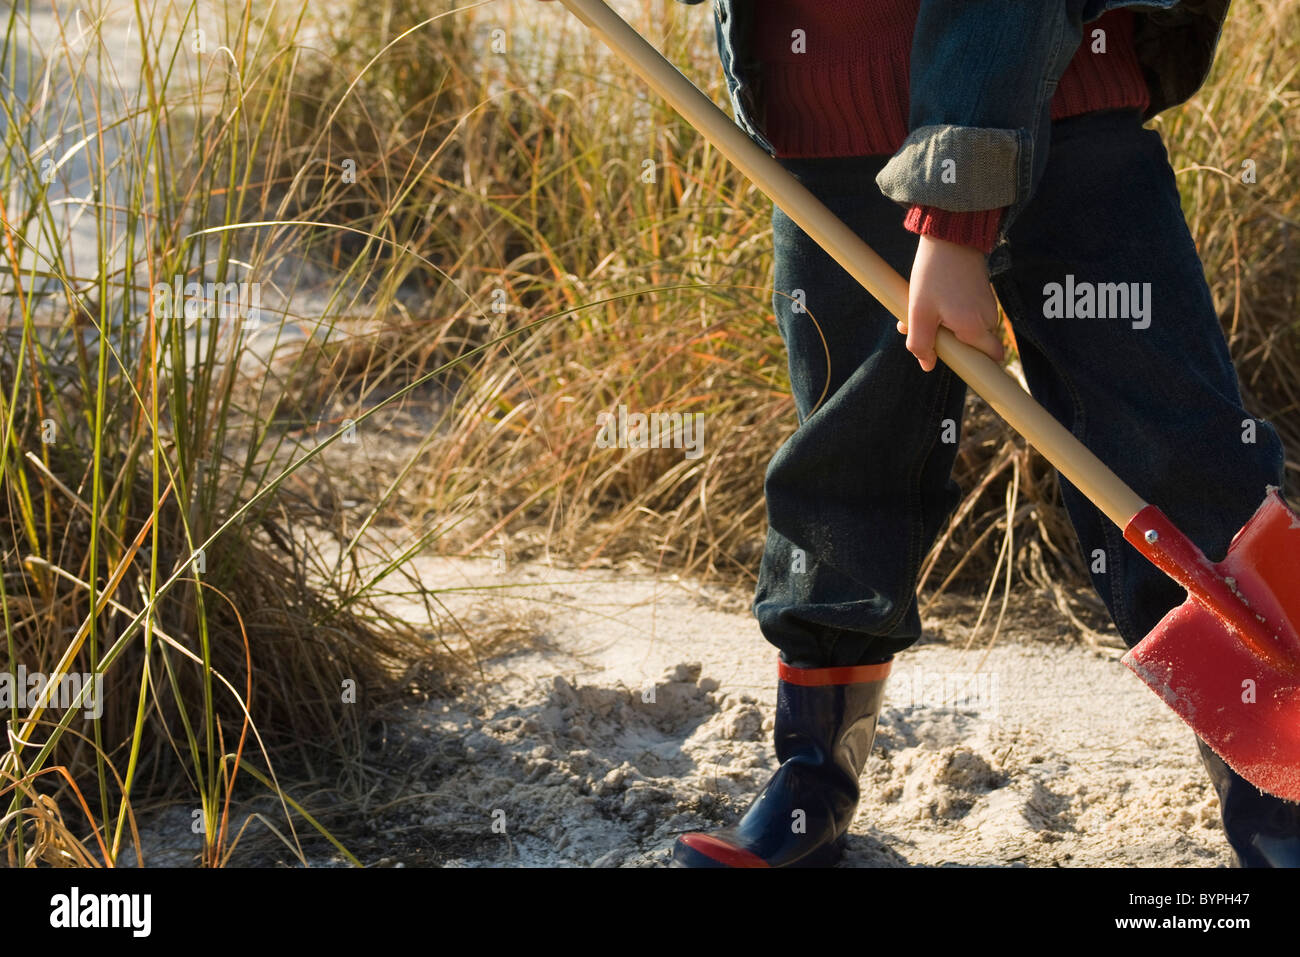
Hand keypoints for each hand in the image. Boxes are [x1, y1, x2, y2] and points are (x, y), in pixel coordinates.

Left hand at [897, 234, 1004, 372]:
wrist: (950, 235)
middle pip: (970, 344)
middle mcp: (988, 318)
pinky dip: (949, 311)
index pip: (990, 359)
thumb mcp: (920, 311)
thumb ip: (921, 343)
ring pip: (966, 328)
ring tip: (924, 305)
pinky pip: (966, 313)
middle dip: (946, 341)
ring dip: (944, 324)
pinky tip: (933, 296)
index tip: (955, 361)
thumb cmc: (934, 274)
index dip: (974, 366)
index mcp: (975, 328)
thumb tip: (927, 365)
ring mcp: (987, 305)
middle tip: (920, 324)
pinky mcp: (982, 293)